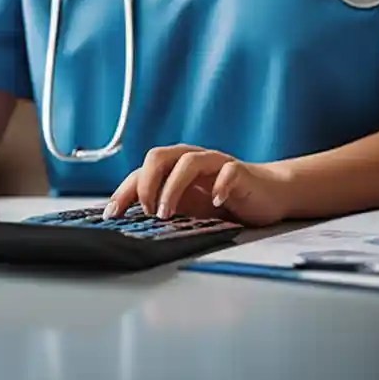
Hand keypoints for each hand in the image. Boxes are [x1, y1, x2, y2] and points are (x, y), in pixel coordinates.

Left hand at [106, 145, 290, 225]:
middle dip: (146, 183)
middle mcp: (190, 160)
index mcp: (173, 167)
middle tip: (145, 210)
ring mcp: (215, 163)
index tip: (112, 213)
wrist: (266, 194)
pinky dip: (220, 185)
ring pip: (189, 161)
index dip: (124, 191)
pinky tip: (216, 202)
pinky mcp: (239, 172)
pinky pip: (228, 172)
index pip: (141, 172)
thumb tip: (129, 224)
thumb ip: (163, 208)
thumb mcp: (186, 208)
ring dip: (173, 187)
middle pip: (159, 156)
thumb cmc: (222, 201)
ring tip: (167, 213)